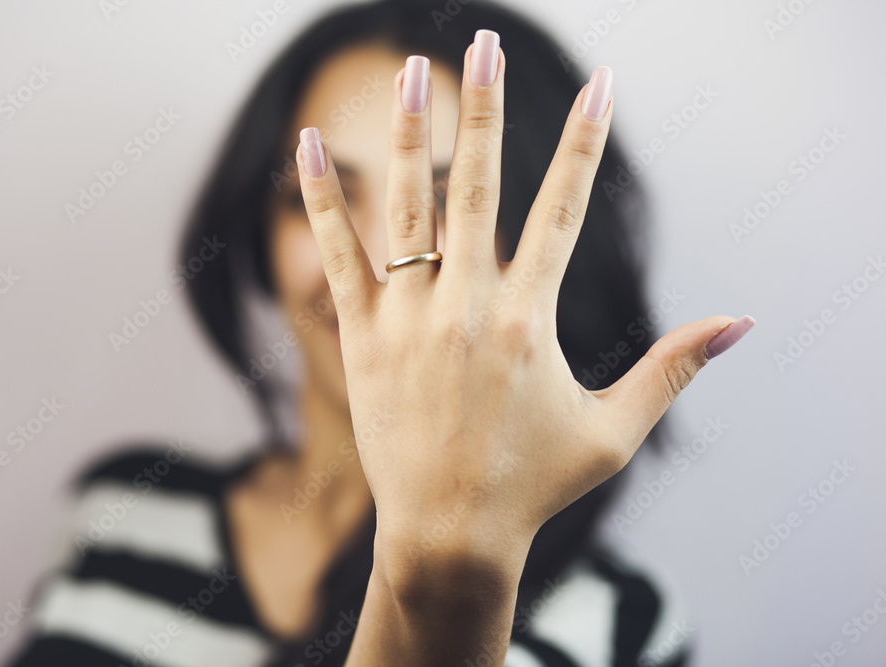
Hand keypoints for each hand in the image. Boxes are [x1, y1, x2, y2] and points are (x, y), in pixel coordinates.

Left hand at [295, 34, 752, 577]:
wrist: (449, 534)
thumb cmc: (534, 484)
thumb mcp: (614, 430)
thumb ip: (672, 369)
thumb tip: (738, 323)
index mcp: (530, 320)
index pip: (564, 210)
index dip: (584, 142)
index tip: (602, 85)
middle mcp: (468, 306)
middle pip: (478, 185)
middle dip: (484, 108)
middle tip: (484, 45)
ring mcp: (408, 319)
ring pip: (405, 207)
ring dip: (407, 133)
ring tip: (408, 69)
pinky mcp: (360, 337)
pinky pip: (337, 255)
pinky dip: (321, 200)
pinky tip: (303, 145)